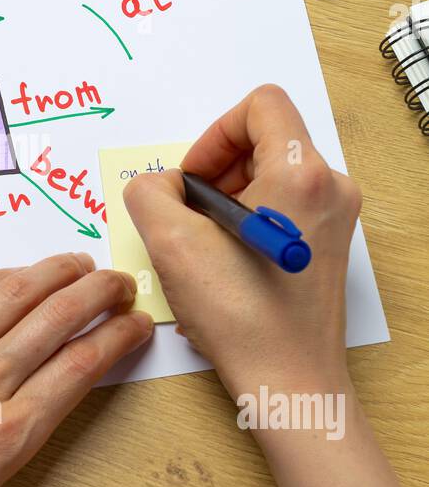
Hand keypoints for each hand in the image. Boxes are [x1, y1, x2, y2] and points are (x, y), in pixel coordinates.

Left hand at [0, 253, 152, 486]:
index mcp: (8, 434)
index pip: (81, 367)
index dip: (120, 339)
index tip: (143, 325)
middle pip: (59, 317)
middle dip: (102, 292)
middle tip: (126, 283)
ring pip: (19, 294)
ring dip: (59, 272)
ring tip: (87, 263)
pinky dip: (6, 277)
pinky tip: (23, 273)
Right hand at [123, 85, 361, 400]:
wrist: (288, 381)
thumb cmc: (243, 318)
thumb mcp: (171, 243)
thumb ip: (151, 192)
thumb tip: (161, 186)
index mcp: (302, 174)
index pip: (260, 105)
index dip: (214, 134)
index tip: (192, 180)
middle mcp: (330, 188)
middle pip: (264, 141)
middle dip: (216, 172)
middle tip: (188, 216)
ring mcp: (335, 219)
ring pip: (270, 178)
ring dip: (225, 201)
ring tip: (202, 247)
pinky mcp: (328, 246)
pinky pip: (281, 210)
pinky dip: (244, 224)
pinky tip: (222, 267)